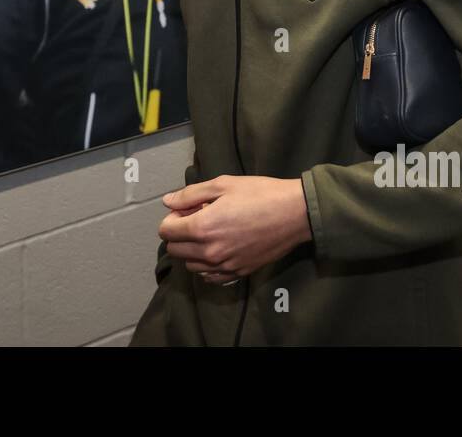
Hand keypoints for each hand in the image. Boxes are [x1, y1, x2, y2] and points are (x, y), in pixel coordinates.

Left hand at [159, 175, 311, 284]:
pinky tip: (219, 249)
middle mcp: (210, 252)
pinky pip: (210, 277)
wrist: (295, 213)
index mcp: (203, 228)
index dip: (172, 217)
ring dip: (192, 250)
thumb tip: (168, 201)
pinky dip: (207, 265)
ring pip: (191, 265)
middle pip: (175, 250)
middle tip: (197, 218)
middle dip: (178, 234)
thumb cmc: (259, 193)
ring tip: (210, 233)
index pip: (166, 232)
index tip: (187, 209)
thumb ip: (191, 194)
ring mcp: (225, 266)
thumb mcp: (223, 184)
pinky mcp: (239, 272)